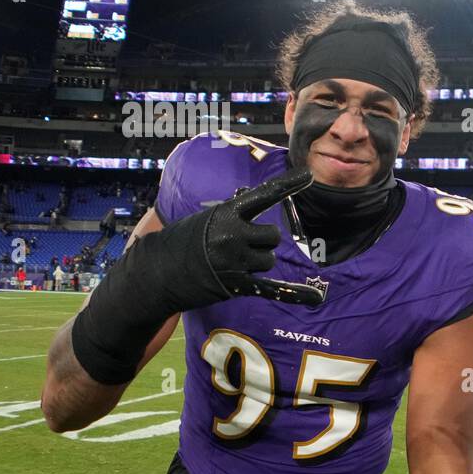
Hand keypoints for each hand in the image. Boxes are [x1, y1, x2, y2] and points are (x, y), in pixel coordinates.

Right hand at [153, 167, 324, 310]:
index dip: (288, 185)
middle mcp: (234, 234)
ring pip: (269, 261)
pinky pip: (273, 289)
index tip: (309, 174)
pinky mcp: (237, 284)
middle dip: (263, 242)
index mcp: (227, 213)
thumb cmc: (183, 240)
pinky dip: (295, 294)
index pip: (263, 195)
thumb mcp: (207, 218)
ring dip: (257, 263)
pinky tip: (316, 299)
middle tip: (239, 246)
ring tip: (231, 264)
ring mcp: (236, 260)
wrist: (156, 271)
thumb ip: (234, 213)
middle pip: (273, 236)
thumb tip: (254, 196)